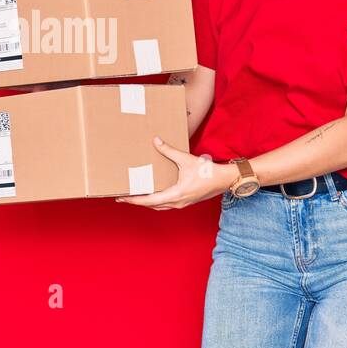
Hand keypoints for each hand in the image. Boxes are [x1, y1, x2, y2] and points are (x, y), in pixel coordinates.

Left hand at [116, 137, 236, 209]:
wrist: (224, 180)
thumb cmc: (208, 172)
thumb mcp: (186, 160)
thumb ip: (169, 151)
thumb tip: (156, 141)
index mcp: (176, 194)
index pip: (149, 200)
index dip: (134, 199)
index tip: (122, 198)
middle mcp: (177, 202)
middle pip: (152, 205)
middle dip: (137, 201)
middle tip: (123, 196)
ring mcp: (182, 204)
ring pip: (159, 206)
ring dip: (147, 202)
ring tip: (136, 196)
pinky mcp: (186, 202)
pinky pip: (167, 204)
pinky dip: (157, 201)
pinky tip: (154, 194)